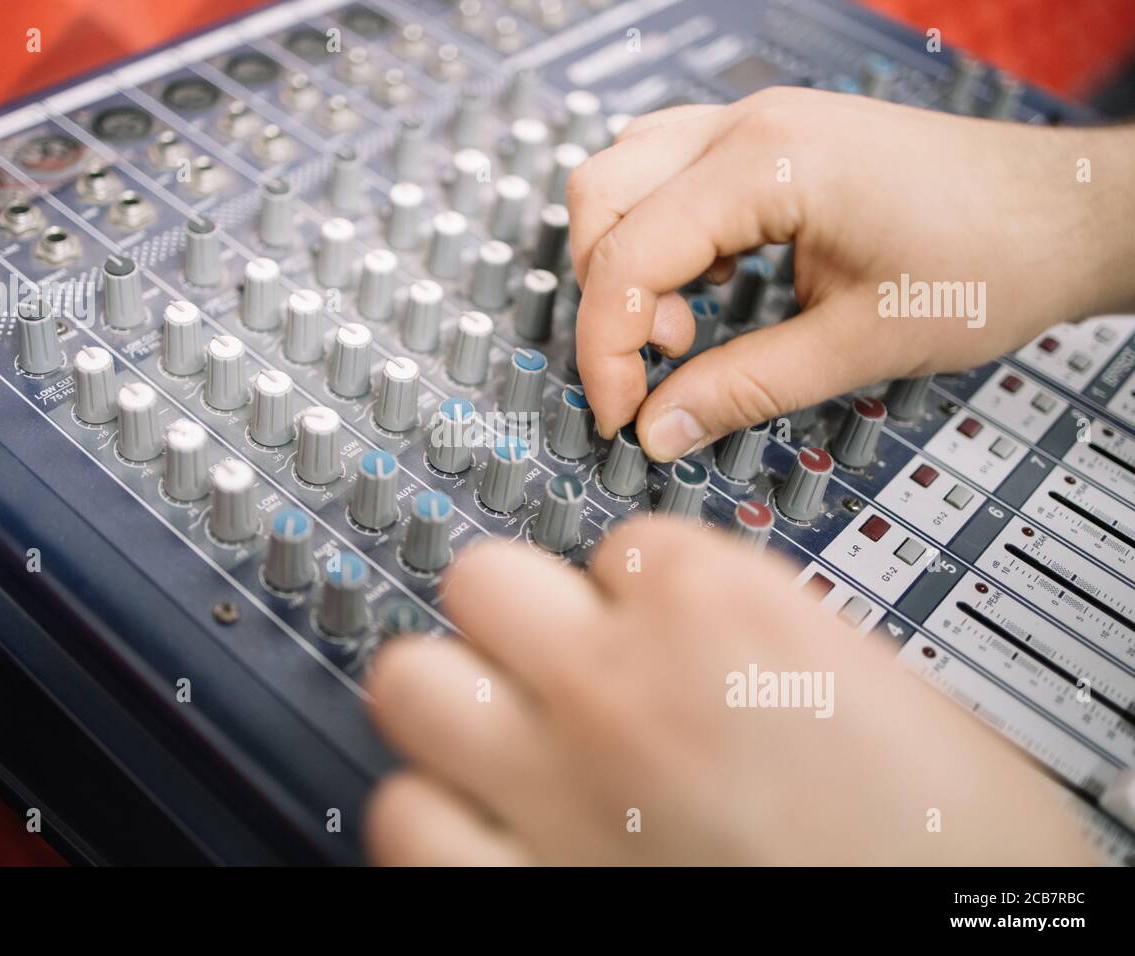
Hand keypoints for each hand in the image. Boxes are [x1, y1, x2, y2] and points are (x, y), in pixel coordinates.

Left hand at [363, 518, 1092, 864]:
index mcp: (721, 612)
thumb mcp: (881, 691)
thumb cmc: (953, 846)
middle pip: (481, 582)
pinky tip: (485, 831)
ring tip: (503, 747)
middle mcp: (619, 685)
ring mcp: (552, 788)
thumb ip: (764, 638)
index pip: (620, 546)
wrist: (954, 955)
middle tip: (551, 667)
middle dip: (515, 619)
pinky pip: (407, 819)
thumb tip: (706, 638)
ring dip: (454, 709)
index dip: (638, 594)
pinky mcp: (515, 887)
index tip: (652, 631)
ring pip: (411, 685)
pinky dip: (436, 819)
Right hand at [566, 87, 1134, 459]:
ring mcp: (757, 124)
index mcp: (767, 165)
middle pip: (599, 198)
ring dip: (626, 258)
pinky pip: (669, 173)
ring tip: (686, 324)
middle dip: (606, 298)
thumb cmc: (991, 259)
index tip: (621, 414)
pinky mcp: (772, 141)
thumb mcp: (861, 343)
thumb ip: (744, 388)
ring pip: (624, 176)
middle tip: (656, 369)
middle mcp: (749, 126)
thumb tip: (659, 429)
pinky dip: (661, 234)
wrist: (1067, 209)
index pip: (627, 257)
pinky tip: (712, 282)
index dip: (606, 348)